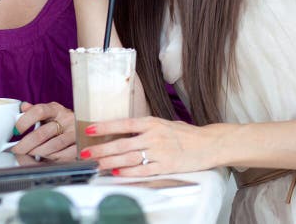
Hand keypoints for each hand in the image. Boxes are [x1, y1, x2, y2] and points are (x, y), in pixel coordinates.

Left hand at [10, 102, 76, 159]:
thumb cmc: (60, 122)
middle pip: (42, 133)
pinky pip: (63, 156)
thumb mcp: (48, 114)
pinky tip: (44, 159)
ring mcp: (75, 132)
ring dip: (38, 153)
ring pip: (53, 146)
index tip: (16, 130)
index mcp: (55, 109)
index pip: (39, 111)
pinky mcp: (80, 146)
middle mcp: (66, 119)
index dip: (25, 121)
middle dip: (26, 144)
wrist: (85, 128)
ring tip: (28, 155)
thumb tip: (22, 107)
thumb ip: (34, 111)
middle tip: (17, 149)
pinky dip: (51, 159)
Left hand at [80, 116, 220, 175]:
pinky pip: (143, 170)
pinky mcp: (166, 166)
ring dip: (110, 162)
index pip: (123, 123)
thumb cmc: (185, 134)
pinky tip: (117, 173)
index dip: (105, 127)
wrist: (209, 143)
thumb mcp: (163, 124)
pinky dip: (129, 172)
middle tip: (86, 152)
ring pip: (129, 158)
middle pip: (121, 144)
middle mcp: (153, 136)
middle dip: (101, 149)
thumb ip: (144, 127)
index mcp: (152, 123)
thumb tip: (122, 130)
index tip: (89, 129)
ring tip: (96, 164)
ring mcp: (160, 152)